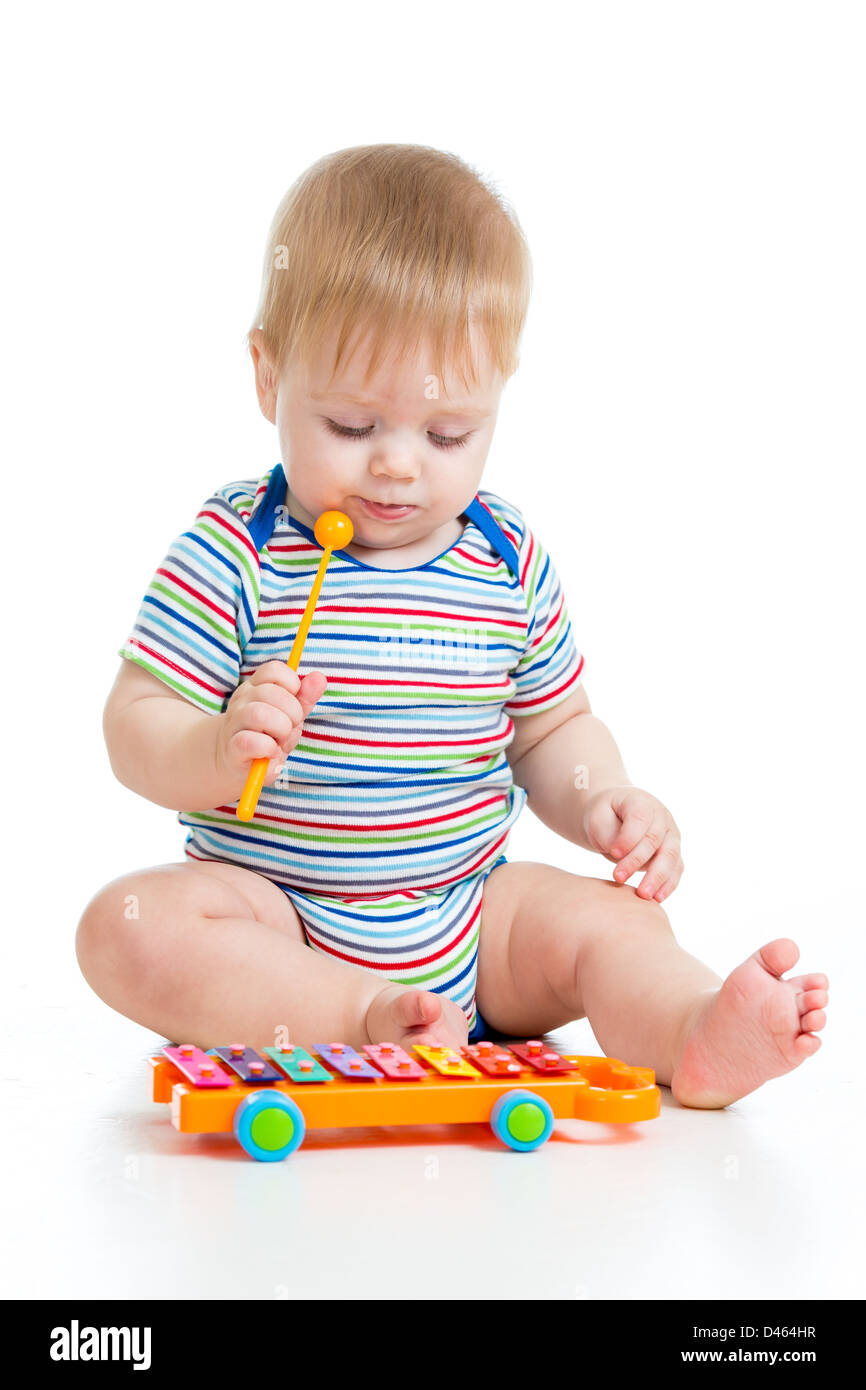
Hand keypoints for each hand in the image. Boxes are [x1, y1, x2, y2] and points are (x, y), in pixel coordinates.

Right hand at [216, 660, 327, 792]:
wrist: (239, 762)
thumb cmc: (268, 735)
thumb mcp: (290, 715)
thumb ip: (304, 697)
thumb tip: (319, 677)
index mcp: (254, 687)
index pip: (273, 670)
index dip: (292, 684)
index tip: (294, 702)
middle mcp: (241, 701)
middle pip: (270, 692)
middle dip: (292, 712)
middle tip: (291, 726)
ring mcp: (234, 723)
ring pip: (259, 714)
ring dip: (281, 729)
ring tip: (280, 740)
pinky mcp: (233, 748)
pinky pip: (252, 742)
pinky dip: (270, 749)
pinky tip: (271, 753)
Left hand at [582, 785, 682, 901]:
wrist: (615, 815)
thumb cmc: (605, 816)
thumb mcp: (598, 817)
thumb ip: (609, 834)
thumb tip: (623, 857)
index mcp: (642, 802)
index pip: (640, 819)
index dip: (628, 837)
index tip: (613, 852)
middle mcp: (661, 817)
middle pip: (655, 840)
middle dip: (637, 861)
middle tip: (618, 878)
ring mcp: (671, 835)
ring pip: (670, 857)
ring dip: (657, 878)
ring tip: (643, 895)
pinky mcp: (673, 852)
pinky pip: (676, 869)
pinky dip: (668, 884)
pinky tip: (657, 899)